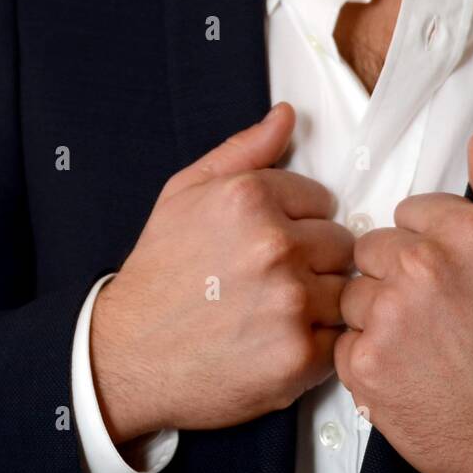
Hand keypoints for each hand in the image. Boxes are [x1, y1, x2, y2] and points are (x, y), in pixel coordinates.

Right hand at [91, 102, 352, 442]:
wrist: (127, 356)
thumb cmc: (158, 274)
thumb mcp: (185, 193)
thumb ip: (243, 150)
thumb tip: (287, 116)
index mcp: (249, 197)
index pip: (322, 198)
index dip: (298, 221)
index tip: (269, 242)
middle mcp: (275, 245)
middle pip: (340, 243)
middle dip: (313, 259)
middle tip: (271, 280)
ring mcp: (291, 301)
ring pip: (345, 289)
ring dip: (319, 302)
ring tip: (274, 311)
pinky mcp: (299, 353)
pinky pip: (338, 337)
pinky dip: (315, 343)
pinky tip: (277, 341)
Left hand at [334, 131, 472, 472]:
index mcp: (465, 230)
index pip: (405, 215)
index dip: (424, 249)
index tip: (445, 280)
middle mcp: (421, 265)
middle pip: (372, 252)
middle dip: (394, 280)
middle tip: (431, 318)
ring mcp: (388, 315)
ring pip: (354, 297)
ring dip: (376, 319)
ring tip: (420, 349)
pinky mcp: (364, 364)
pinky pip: (343, 344)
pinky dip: (367, 362)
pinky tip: (405, 374)